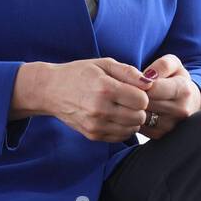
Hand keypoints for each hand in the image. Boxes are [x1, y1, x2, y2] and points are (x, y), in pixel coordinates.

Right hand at [38, 57, 153, 142]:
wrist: (51, 90)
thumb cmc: (79, 74)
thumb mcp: (103, 64)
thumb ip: (128, 72)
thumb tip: (149, 82)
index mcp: (104, 88)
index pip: (142, 100)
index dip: (142, 94)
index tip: (134, 89)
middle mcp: (100, 109)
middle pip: (139, 116)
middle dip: (139, 108)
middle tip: (129, 99)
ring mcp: (95, 125)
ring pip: (131, 129)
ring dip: (132, 119)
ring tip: (122, 107)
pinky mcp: (93, 135)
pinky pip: (120, 137)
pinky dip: (122, 127)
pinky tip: (114, 116)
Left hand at [135, 54, 200, 139]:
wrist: (190, 103)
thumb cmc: (178, 80)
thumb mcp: (174, 65)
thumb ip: (162, 65)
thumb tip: (147, 76)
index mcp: (183, 90)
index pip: (152, 88)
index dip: (138, 83)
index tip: (135, 80)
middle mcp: (180, 110)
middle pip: (145, 103)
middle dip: (132, 95)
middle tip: (125, 88)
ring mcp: (170, 125)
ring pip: (139, 115)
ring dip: (130, 107)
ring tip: (127, 98)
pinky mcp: (160, 135)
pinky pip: (137, 126)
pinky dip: (131, 118)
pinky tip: (132, 109)